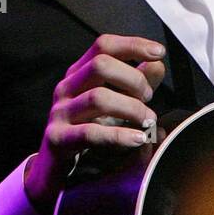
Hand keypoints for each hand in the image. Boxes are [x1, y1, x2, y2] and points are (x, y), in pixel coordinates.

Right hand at [24, 34, 166, 214]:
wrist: (54, 170)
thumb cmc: (90, 130)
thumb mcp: (116, 104)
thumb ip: (136, 83)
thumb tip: (157, 63)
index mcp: (79, 74)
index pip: (104, 45)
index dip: (132, 44)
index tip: (159, 52)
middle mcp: (66, 87)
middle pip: (101, 65)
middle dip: (133, 79)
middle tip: (149, 98)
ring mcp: (59, 112)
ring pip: (98, 97)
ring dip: (132, 108)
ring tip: (148, 121)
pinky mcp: (58, 139)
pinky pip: (90, 133)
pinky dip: (119, 135)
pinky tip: (138, 139)